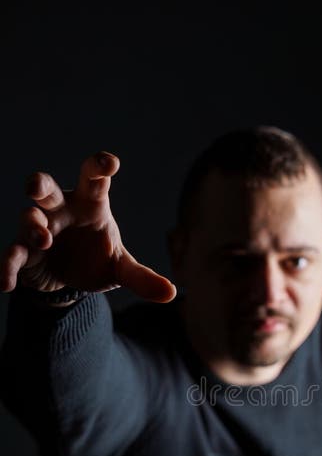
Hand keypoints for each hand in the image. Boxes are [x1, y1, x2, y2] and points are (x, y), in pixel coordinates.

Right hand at [0, 151, 176, 302]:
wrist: (71, 282)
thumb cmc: (97, 258)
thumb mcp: (121, 269)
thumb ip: (142, 278)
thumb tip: (171, 292)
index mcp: (90, 204)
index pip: (94, 179)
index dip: (99, 166)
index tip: (109, 163)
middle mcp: (62, 210)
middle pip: (47, 188)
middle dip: (39, 184)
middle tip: (35, 187)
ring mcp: (40, 228)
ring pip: (28, 217)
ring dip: (33, 226)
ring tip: (44, 240)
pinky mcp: (25, 252)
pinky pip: (13, 254)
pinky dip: (8, 266)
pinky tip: (5, 282)